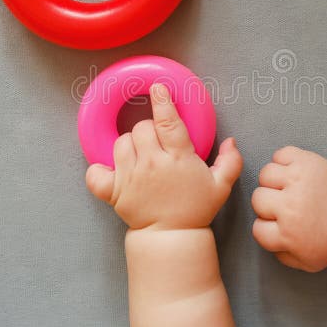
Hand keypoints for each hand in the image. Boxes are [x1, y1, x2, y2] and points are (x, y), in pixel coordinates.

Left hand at [85, 83, 242, 230]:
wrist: (172, 237)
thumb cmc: (195, 209)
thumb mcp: (221, 186)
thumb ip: (230, 161)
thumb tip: (231, 141)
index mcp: (178, 158)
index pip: (168, 122)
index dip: (162, 102)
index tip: (158, 88)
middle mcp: (152, 164)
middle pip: (140, 128)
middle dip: (147, 129)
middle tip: (156, 143)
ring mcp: (131, 178)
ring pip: (120, 143)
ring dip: (129, 144)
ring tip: (140, 156)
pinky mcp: (114, 192)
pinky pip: (96, 173)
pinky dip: (99, 169)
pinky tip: (111, 169)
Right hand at [251, 146, 326, 271]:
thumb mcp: (308, 262)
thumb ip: (281, 256)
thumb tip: (267, 241)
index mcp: (288, 233)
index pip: (257, 228)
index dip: (268, 227)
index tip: (281, 224)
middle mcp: (289, 206)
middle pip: (257, 199)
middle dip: (269, 204)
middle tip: (286, 205)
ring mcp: (297, 181)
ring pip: (265, 175)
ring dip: (275, 181)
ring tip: (289, 186)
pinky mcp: (305, 161)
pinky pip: (280, 155)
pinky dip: (284, 160)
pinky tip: (293, 172)